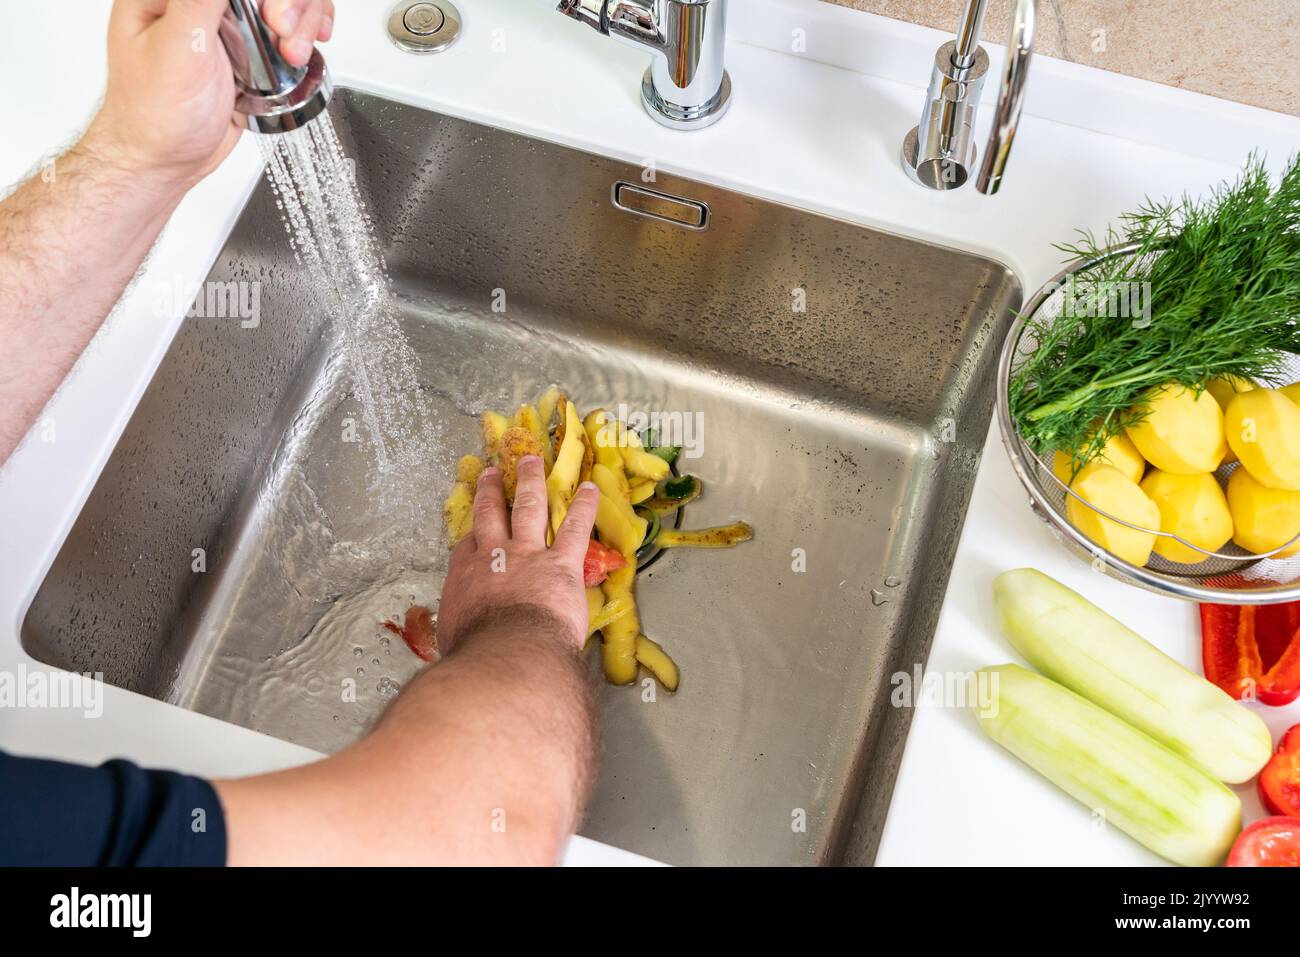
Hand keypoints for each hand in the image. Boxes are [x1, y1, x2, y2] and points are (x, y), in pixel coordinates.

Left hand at [89, 0, 334, 187]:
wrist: (166, 159)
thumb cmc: (154, 114)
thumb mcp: (176, 48)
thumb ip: (200, 0)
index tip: (272, 17)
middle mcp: (201, 2)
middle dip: (293, 6)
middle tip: (283, 34)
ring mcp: (229, 23)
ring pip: (287, 3)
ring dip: (305, 22)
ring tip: (293, 54)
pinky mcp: (249, 47)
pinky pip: (288, 26)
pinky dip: (308, 30)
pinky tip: (310, 46)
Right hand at [436, 457, 598, 655]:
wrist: (507, 654)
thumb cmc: (477, 654)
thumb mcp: (455, 638)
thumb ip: (462, 627)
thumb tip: (466, 638)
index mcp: (465, 578)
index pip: (468, 546)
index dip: (474, 532)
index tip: (476, 523)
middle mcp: (494, 557)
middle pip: (491, 514)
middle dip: (492, 491)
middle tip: (493, 473)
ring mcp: (528, 555)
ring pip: (529, 508)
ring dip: (531, 482)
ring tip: (532, 462)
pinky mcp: (561, 564)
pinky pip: (574, 528)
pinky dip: (583, 507)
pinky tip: (589, 489)